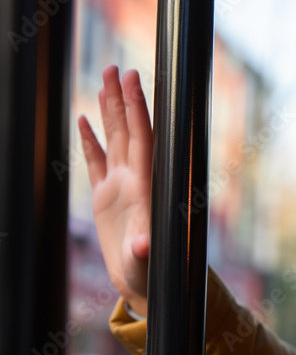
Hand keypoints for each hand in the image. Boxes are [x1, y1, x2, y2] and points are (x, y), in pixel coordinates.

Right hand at [79, 65, 151, 317]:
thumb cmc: (151, 275)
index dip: (138, 111)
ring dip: (109, 111)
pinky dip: (91, 141)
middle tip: (117, 68)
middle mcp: (136, 182)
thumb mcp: (145, 264)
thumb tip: (140, 246)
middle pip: (129, 132)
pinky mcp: (106, 199)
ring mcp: (121, 188)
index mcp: (147, 189)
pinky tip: (85, 120)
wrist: (146, 286)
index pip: (143, 140)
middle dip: (124, 100)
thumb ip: (142, 252)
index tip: (134, 82)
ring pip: (114, 141)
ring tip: (104, 80)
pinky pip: (97, 163)